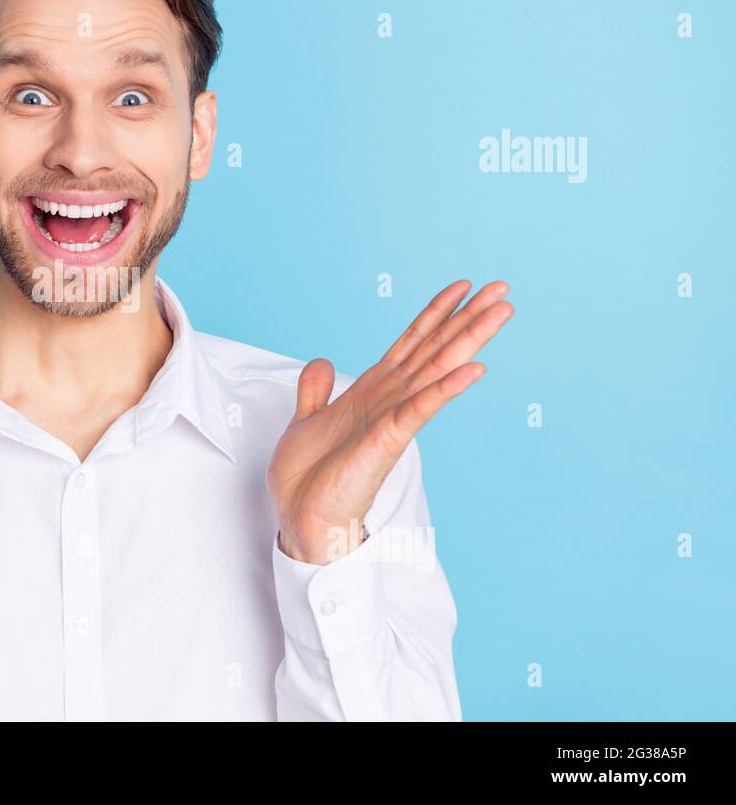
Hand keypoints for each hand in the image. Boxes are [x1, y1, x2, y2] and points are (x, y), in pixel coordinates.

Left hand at [268, 279, 512, 564]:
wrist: (302, 518)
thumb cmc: (309, 478)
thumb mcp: (307, 420)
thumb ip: (316, 390)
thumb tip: (322, 362)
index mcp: (373, 391)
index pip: (411, 342)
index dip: (436, 313)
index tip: (462, 286)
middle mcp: (390, 399)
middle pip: (435, 348)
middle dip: (467, 317)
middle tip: (502, 287)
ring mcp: (393, 418)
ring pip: (438, 369)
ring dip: (469, 339)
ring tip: (501, 310)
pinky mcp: (389, 439)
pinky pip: (422, 408)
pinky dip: (447, 388)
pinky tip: (475, 368)